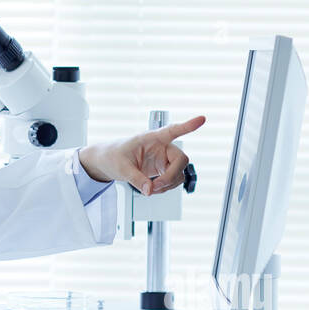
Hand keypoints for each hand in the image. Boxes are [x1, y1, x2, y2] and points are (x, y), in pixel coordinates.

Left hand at [78, 115, 205, 195]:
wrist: (106, 162)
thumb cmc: (112, 156)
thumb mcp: (121, 168)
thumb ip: (136, 179)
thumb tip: (149, 190)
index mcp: (151, 138)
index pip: (172, 130)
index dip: (188, 126)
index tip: (202, 119)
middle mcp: (161, 147)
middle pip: (181, 160)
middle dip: (171, 176)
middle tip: (155, 186)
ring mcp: (163, 159)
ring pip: (179, 173)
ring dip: (167, 184)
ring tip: (149, 188)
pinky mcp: (162, 169)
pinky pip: (172, 181)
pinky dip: (164, 188)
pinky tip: (151, 188)